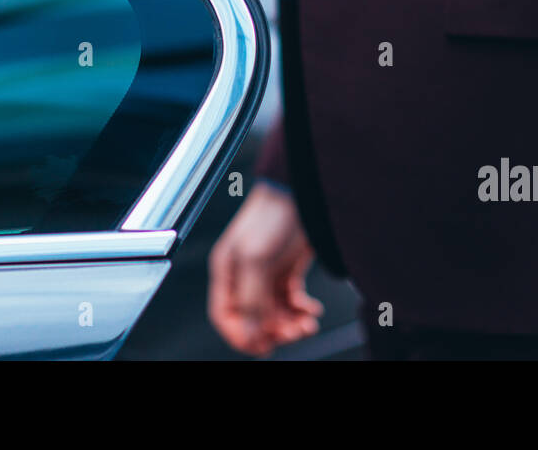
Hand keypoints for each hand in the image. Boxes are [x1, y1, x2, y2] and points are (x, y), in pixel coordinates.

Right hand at [208, 182, 322, 355]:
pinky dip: (301, 310)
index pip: (225, 316)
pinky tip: (311, 309)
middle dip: (274, 330)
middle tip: (294, 332)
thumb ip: (251, 298)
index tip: (264, 346)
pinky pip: (291, 302)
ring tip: (307, 323)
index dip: (242, 336)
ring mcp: (267, 273)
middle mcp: (245, 275)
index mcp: (227, 271)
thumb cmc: (274, 214)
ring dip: (291, 323)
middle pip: (254, 319)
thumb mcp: (257, 259)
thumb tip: (250, 333)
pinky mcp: (288, 270)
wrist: (303, 191)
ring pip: (274, 313)